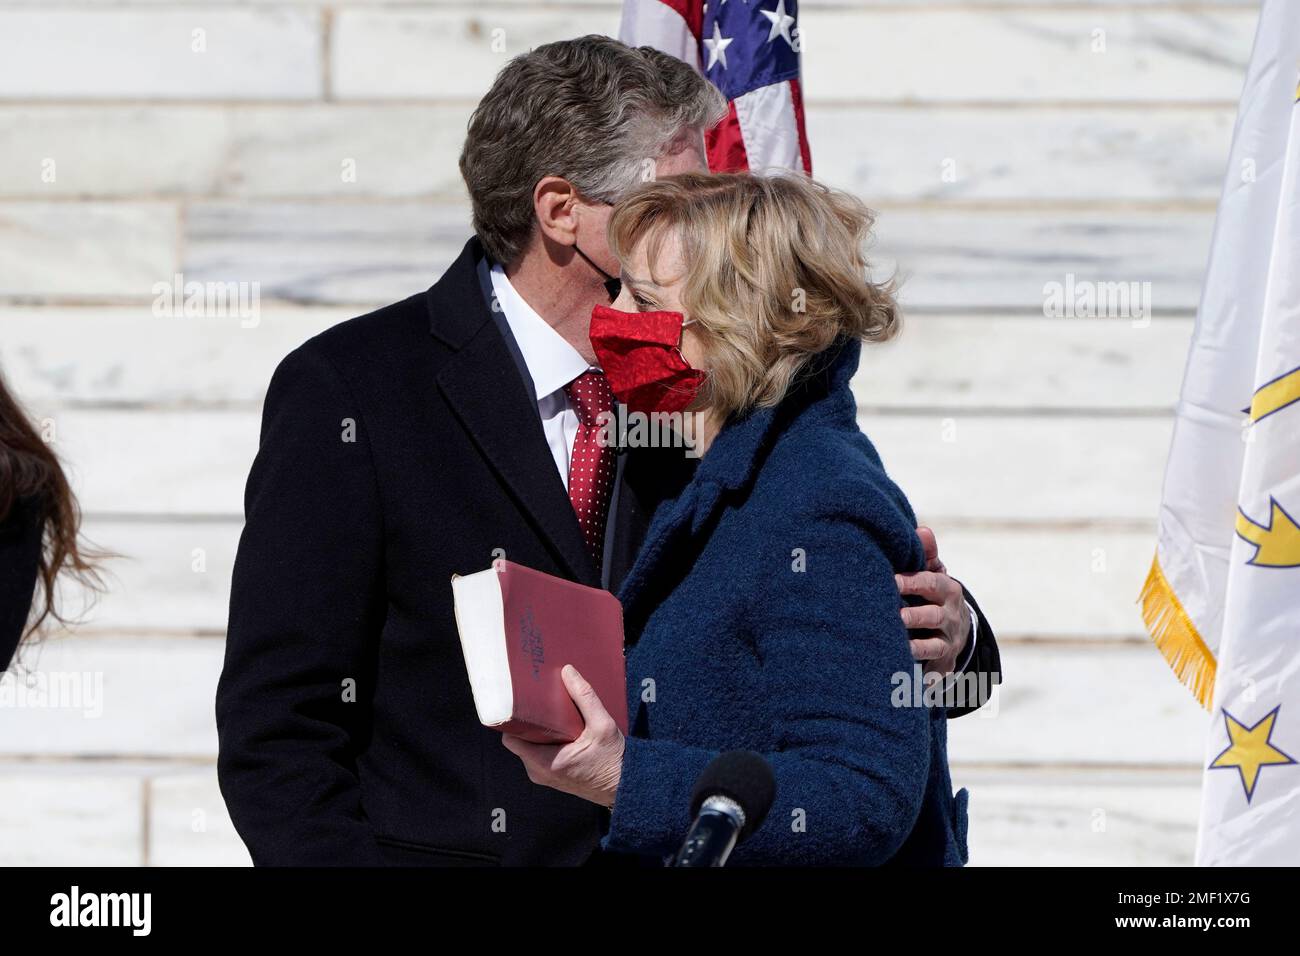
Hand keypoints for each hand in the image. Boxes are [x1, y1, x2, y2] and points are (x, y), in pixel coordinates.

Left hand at [501, 664, 624, 807]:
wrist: (627, 787)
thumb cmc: (614, 761)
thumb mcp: (602, 725)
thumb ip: (584, 697)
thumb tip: (567, 671)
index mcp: (545, 762)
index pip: (511, 738)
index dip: (513, 718)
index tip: (522, 702)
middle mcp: (539, 772)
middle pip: (519, 739)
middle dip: (527, 720)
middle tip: (540, 702)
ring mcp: (544, 776)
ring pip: (529, 746)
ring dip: (537, 730)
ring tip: (552, 714)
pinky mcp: (551, 776)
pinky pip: (538, 754)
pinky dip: (545, 740)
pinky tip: (559, 728)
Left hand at [897, 526, 970, 675]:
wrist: (957, 628)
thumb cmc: (934, 593)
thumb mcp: (934, 573)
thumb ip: (926, 554)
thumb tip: (922, 530)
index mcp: (947, 590)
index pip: (931, 583)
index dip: (912, 582)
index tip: (891, 580)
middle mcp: (950, 616)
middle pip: (934, 616)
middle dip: (915, 615)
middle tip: (896, 615)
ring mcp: (948, 640)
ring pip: (934, 645)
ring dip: (917, 645)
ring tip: (899, 643)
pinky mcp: (943, 661)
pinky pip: (934, 667)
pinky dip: (923, 670)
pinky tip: (904, 666)